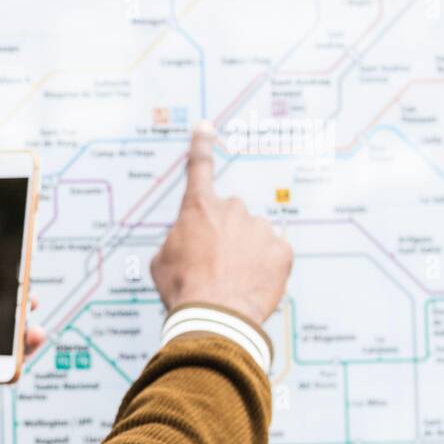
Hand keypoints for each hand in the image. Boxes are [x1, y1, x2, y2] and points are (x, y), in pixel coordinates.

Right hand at [150, 121, 292, 323]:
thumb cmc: (182, 289)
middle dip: (224, 233)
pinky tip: (249, 284)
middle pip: (230, 215)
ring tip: (231, 280)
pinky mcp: (282, 250)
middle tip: (214, 264)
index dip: (200, 145)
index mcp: (198, 208)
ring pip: (253, 236)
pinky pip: (273, 255)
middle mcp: (232, 210)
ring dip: (245, 252)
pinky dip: (264, 268)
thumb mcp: (161, 261)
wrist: (214, 316)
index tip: (205, 127)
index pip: (198, 168)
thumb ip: (177, 240)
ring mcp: (260, 229)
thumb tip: (187, 241)